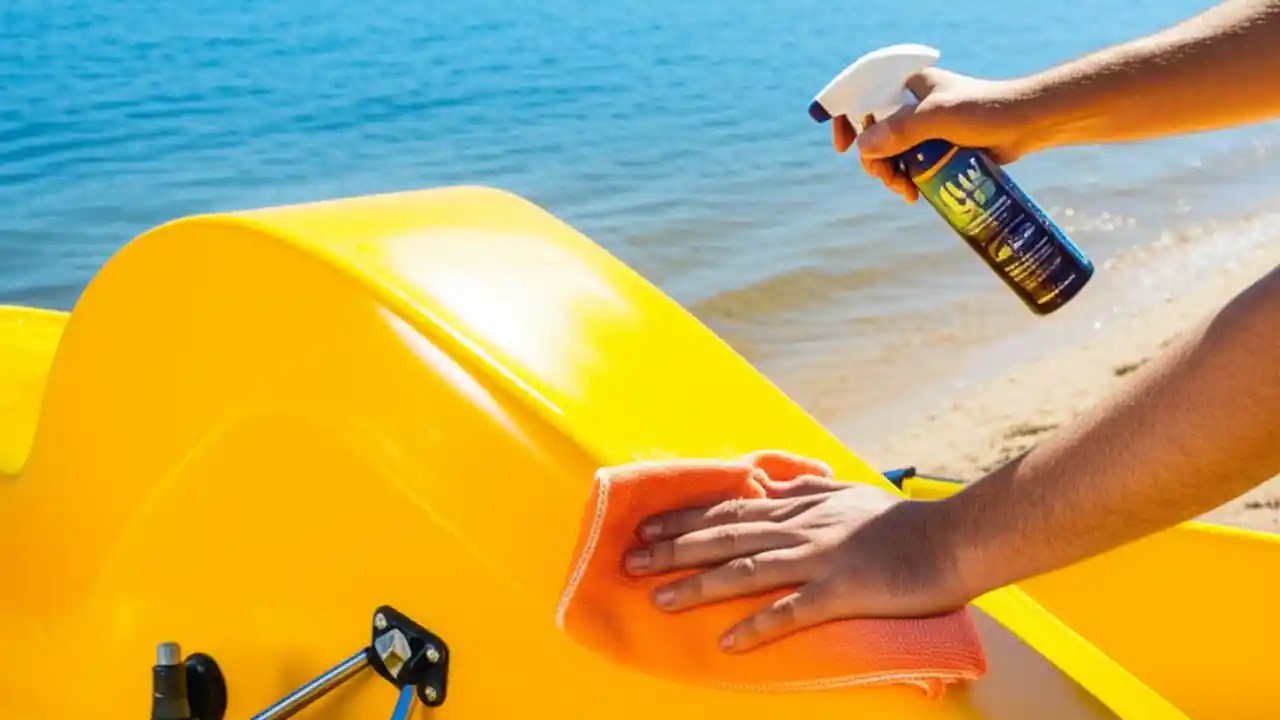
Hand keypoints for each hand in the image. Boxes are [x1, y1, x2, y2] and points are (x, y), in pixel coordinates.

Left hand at [622, 475, 969, 651]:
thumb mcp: (842, 491)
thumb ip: (800, 488)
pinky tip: (728, 642)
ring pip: (746, 571)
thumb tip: (763, 482)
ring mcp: (818, 559)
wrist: (949, 539)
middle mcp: (798, 529)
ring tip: (659, 600)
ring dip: (699, 586)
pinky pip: (791, 611)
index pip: (727, 511)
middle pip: (724, 538)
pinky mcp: (841, 590)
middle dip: (673, 550)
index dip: (682, 520)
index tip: (644, 529)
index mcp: (797, 508)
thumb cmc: (897, 519)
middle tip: (630, 562)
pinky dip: (757, 626)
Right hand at [834, 69, 1043, 202]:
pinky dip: (907, 181)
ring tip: (906, 191)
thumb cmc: (986, 110)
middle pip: (873, 134)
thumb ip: (901, 130)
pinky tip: (914, 195)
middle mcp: (911, 105)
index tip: (843, 147)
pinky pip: (910, 166)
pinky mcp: (938, 149)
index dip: (846, 120)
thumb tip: (862, 148)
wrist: (1028, 124)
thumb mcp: (939, 118)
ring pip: (890, 154)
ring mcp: (924, 128)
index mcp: (906, 85)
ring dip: (890, 175)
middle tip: (887, 179)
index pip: (863, 97)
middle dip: (874, 161)